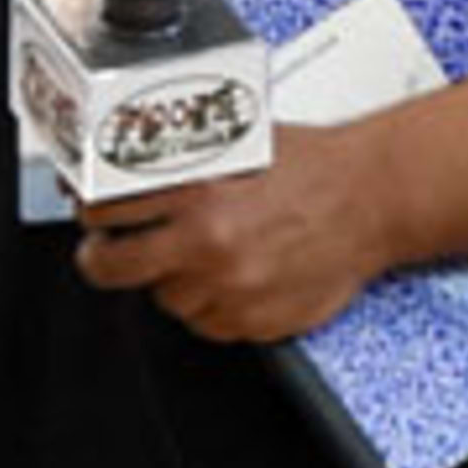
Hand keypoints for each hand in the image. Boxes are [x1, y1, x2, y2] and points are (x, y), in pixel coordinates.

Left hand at [77, 114, 390, 341]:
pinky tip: (235, 277)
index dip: (90, 216)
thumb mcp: (236, 142)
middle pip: (110, 268)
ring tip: (206, 255)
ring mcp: (231, 288)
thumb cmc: (316, 166)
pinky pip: (208, 325)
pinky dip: (214, 306)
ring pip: (164, 300)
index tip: (92, 219)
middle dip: (103, 260)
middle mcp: (209, 244)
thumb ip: (179, 163)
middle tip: (108, 253)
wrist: (378, 197)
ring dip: (173, 281)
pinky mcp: (255, 321)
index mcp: (196, 193)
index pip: (103, 212)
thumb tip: (121, 173)